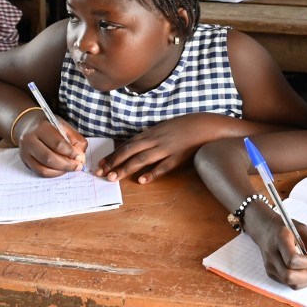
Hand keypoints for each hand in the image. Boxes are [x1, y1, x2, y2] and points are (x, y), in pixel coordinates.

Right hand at [15, 112, 87, 177]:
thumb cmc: (49, 125)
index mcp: (41, 127)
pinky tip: (61, 170)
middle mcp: (30, 140)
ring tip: (71, 168)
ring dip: (61, 171)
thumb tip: (80, 156)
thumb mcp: (64, 126)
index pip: (57, 144)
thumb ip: (75, 139)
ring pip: (43, 168)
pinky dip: (53, 174)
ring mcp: (25, 152)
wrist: (27, 125)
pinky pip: (40, 172)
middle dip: (67, 165)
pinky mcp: (25, 161)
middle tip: (78, 166)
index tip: (80, 157)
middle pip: (49, 158)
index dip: (71, 153)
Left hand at [96, 113, 224, 183]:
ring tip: (113, 177)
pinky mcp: (177, 157)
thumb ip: (151, 136)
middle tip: (100, 173)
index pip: (127, 144)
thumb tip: (137, 143)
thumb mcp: (165, 128)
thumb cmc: (185, 127)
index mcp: (151, 133)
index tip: (101, 163)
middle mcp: (155, 140)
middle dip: (114, 162)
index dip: (113, 154)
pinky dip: (152, 173)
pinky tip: (141, 180)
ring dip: (126, 168)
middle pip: (130, 151)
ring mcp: (166, 148)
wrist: (205, 125)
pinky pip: (163, 166)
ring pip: (142, 158)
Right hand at [249, 209, 306, 289]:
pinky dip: (298, 281)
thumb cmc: (285, 228)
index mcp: (280, 239)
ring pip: (288, 283)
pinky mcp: (270, 273)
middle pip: (288, 276)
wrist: (264, 229)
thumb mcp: (302, 228)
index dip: (306, 263)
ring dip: (303, 281)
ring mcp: (269, 265)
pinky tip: (301, 272)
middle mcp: (272, 254)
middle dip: (305, 276)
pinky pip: (287, 284)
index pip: (292, 259)